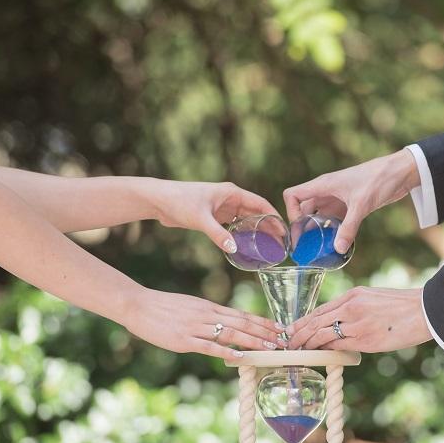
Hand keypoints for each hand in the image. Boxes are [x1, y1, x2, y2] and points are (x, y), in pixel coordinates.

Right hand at [124, 288, 284, 358]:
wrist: (138, 305)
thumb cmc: (163, 307)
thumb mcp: (190, 307)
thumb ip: (207, 316)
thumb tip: (223, 326)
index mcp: (209, 307)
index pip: (242, 315)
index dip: (262, 322)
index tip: (279, 327)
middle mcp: (207, 315)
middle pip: (242, 324)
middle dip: (265, 333)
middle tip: (284, 341)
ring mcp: (196, 328)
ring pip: (232, 334)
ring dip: (254, 342)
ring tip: (271, 349)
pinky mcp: (184, 340)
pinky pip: (210, 346)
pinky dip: (227, 351)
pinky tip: (241, 356)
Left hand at [151, 180, 279, 252]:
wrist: (159, 201)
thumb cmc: (179, 202)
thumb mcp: (201, 219)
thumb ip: (218, 234)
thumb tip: (234, 250)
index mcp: (232, 193)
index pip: (261, 204)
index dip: (274, 217)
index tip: (284, 231)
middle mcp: (231, 199)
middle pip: (256, 213)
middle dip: (269, 227)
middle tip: (280, 244)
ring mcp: (223, 207)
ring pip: (246, 221)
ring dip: (257, 232)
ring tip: (268, 248)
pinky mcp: (215, 216)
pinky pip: (235, 226)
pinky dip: (243, 235)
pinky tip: (248, 247)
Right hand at [283, 149, 419, 254]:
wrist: (400, 172)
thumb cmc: (379, 180)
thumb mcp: (362, 205)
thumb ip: (348, 228)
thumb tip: (337, 249)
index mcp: (323, 185)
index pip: (293, 195)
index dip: (291, 212)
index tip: (300, 229)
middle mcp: (326, 191)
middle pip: (303, 209)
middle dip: (302, 227)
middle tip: (305, 247)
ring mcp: (337, 198)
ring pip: (318, 215)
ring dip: (317, 230)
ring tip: (318, 248)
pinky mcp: (348, 205)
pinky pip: (333, 219)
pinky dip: (332, 230)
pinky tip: (336, 243)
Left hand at [287, 287, 430, 352]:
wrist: (426, 311)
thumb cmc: (404, 306)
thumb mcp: (374, 298)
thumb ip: (356, 309)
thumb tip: (340, 324)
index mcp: (353, 295)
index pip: (320, 309)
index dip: (303, 321)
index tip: (293, 328)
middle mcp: (351, 307)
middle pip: (315, 321)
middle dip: (298, 334)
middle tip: (287, 343)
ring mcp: (357, 323)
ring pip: (321, 334)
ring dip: (306, 344)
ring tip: (297, 352)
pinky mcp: (365, 340)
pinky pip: (338, 346)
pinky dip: (325, 351)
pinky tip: (318, 355)